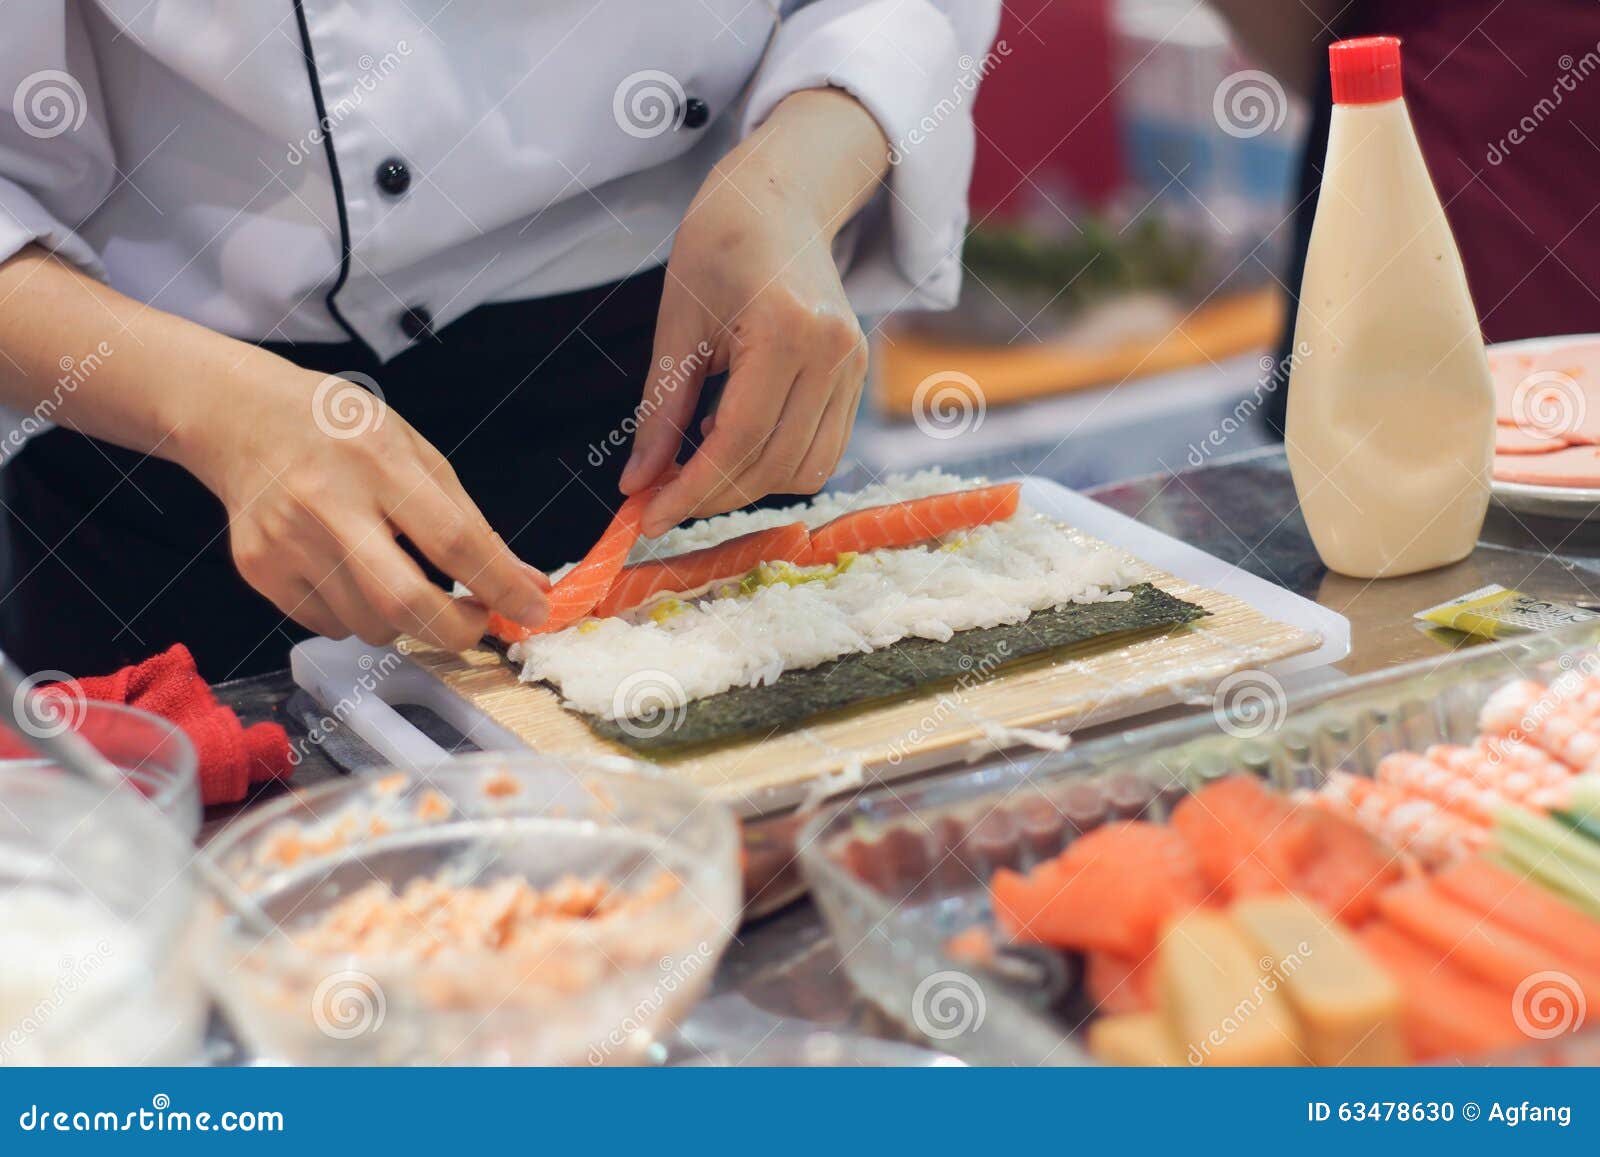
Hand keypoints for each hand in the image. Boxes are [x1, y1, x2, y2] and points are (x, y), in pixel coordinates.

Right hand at [180, 363, 548, 649]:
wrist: (241, 416)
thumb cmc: (343, 431)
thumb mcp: (416, 453)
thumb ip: (471, 522)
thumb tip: (527, 584)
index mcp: (379, 463)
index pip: (454, 541)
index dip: (501, 586)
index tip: (534, 612)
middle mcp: (328, 504)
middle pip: (404, 602)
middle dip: (456, 631)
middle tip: (475, 623)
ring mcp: (287, 541)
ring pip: (369, 625)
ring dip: (405, 622)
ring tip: (401, 579)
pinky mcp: (258, 569)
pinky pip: (330, 626)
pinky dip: (359, 618)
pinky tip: (353, 577)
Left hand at [620, 89, 888, 536]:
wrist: (779, 201)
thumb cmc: (718, 247)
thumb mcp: (676, 324)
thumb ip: (659, 410)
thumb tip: (636, 485)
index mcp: (787, 328)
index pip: (738, 439)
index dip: (690, 489)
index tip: (646, 518)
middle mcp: (833, 352)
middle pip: (772, 463)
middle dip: (712, 495)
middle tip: (657, 501)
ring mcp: (854, 367)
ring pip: (805, 470)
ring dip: (746, 485)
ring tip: (697, 459)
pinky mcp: (857, 378)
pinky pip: (821, 452)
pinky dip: (775, 466)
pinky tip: (734, 440)